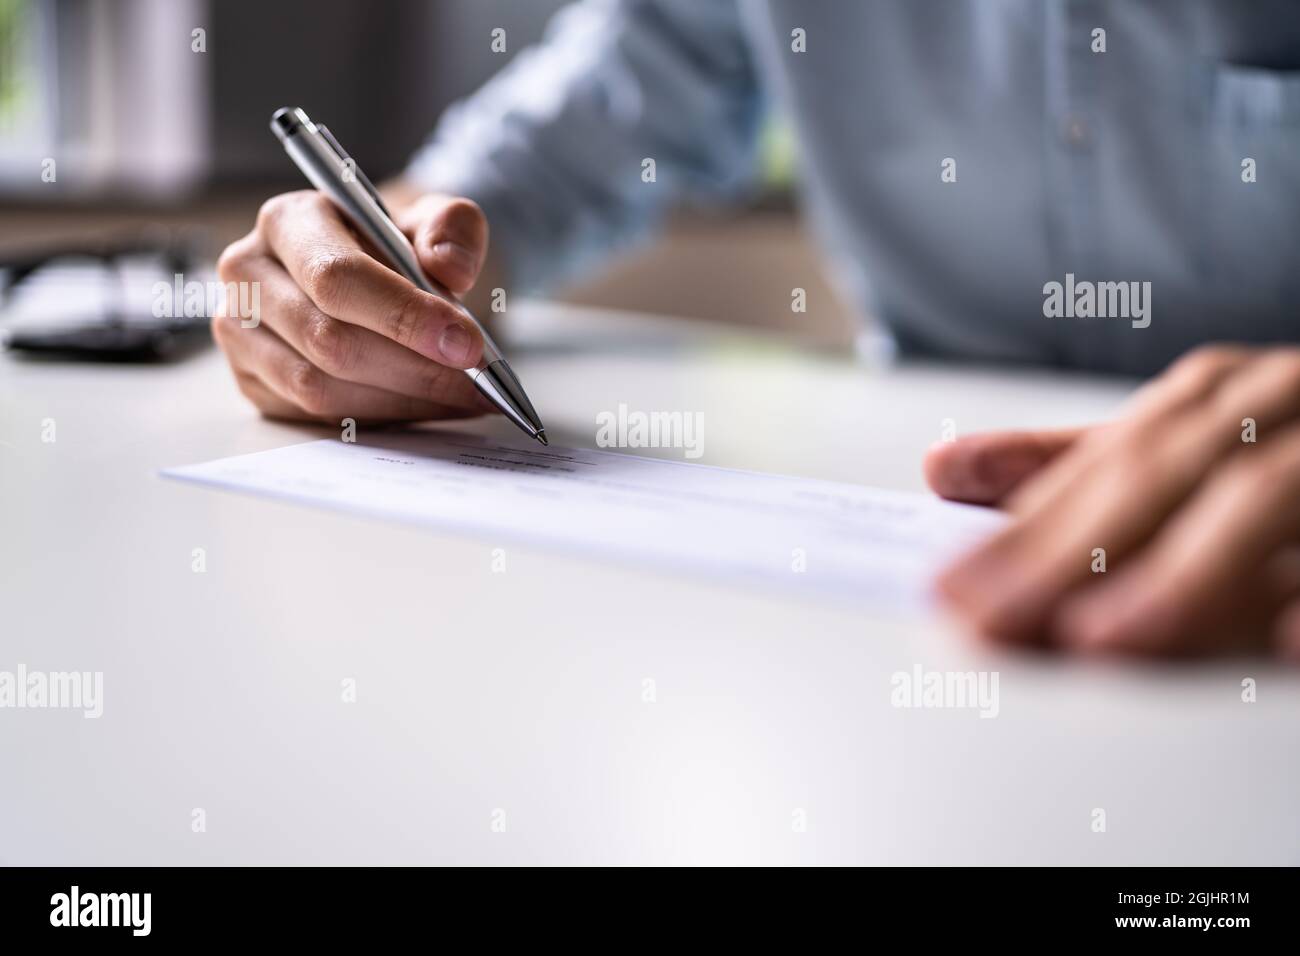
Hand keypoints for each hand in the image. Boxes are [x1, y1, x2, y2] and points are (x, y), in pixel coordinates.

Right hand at [212, 190, 493, 422]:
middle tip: (477, 381)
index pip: (338, 278)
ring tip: (464, 395)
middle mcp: (249, 272)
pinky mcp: (252, 379)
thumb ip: (452, 230)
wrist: (374, 274)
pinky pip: (317, 415)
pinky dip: (383, 416)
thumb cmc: (398, 246)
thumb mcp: (436, 220)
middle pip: (329, 340)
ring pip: (320, 386)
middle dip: (415, 368)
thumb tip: (449, 269)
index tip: (467, 345)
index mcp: (288, 221)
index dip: (405, 316)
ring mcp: (240, 331)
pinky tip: (430, 405)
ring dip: (403, 399)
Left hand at [925, 345, 1299, 658]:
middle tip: (991, 624)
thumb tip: (944, 471)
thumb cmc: (1290, 447)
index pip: (1104, 463)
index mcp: (1222, 396)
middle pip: (1163, 477)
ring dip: (1182, 575)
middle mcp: (1282, 403)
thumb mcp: (1184, 445)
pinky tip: (1288, 646)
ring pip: (1260, 497)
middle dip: (1068, 555)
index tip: (945, 592)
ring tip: (1100, 639)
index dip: (1023, 530)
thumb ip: (1071, 462)